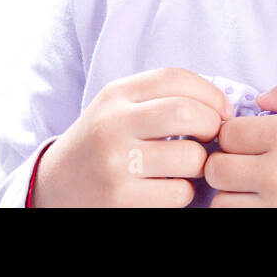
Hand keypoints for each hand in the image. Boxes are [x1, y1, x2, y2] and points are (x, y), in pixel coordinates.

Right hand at [31, 67, 232, 206]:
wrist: (54, 185)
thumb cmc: (102, 142)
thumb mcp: (119, 107)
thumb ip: (160, 97)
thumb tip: (220, 105)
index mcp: (115, 94)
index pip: (175, 78)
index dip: (210, 92)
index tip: (222, 110)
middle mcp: (112, 124)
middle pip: (187, 113)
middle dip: (211, 126)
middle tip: (209, 138)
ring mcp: (115, 162)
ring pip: (190, 157)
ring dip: (199, 164)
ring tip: (186, 166)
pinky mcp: (119, 198)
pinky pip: (179, 193)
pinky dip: (184, 192)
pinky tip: (168, 188)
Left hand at [204, 74, 276, 206]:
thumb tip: (259, 99)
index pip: (228, 134)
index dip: (233, 132)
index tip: (246, 135)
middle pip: (217, 170)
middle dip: (225, 160)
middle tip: (243, 158)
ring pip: (222, 202)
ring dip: (231, 191)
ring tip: (251, 182)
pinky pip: (243, 220)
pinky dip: (245, 209)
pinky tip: (260, 199)